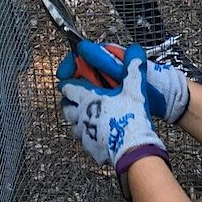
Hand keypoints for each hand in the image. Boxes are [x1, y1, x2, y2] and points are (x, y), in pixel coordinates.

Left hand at [59, 45, 165, 168]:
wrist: (133, 149)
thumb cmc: (131, 118)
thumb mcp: (134, 89)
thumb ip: (133, 68)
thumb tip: (135, 51)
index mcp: (87, 98)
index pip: (68, 87)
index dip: (69, 82)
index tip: (73, 80)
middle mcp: (80, 116)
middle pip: (66, 106)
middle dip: (70, 101)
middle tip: (79, 98)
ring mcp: (84, 133)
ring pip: (72, 124)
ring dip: (78, 119)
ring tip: (89, 116)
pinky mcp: (90, 147)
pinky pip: (84, 139)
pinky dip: (89, 135)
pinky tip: (99, 133)